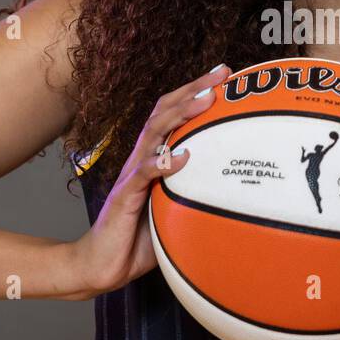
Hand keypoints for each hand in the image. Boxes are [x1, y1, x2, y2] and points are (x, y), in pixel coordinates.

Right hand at [69, 63, 230, 297]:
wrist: (102, 264)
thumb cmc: (139, 237)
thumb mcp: (175, 209)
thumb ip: (197, 193)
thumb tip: (237, 188)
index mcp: (153, 158)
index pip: (172, 114)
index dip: (195, 91)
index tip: (225, 75)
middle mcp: (141, 159)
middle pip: (164, 112)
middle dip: (193, 90)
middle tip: (222, 75)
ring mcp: (132, 176)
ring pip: (154, 135)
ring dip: (181, 115)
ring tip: (206, 101)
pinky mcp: (124, 197)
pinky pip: (144, 176)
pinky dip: (162, 164)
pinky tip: (182, 156)